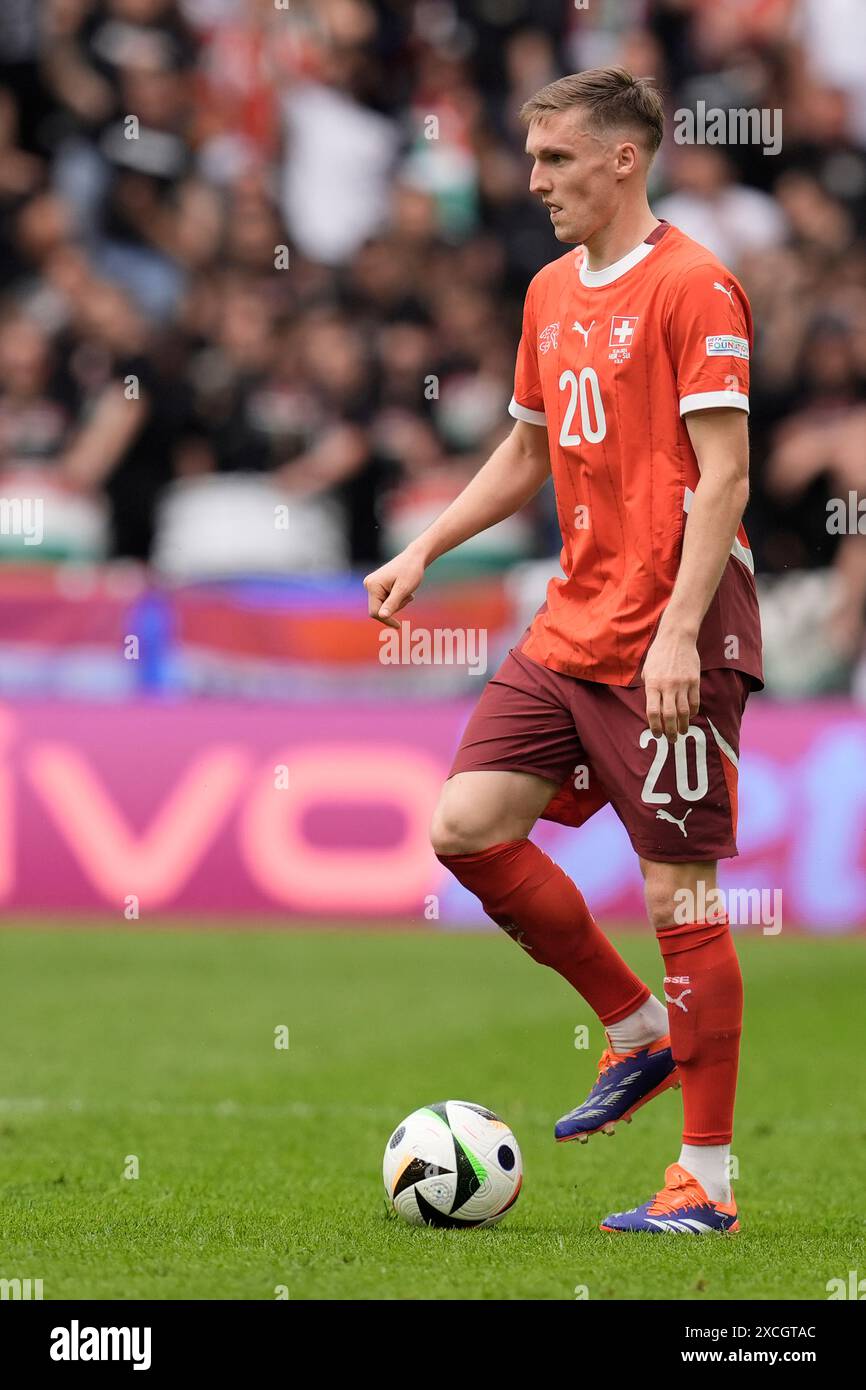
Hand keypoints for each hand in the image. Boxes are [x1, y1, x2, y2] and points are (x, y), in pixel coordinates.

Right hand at [363, 548, 425, 629]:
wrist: (414, 557)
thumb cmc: (411, 571)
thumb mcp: (403, 590)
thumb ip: (392, 603)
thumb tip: (381, 616)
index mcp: (373, 585)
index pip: (374, 612)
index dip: (386, 620)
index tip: (398, 626)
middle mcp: (369, 584)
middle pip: (379, 609)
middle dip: (395, 607)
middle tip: (409, 597)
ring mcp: (372, 584)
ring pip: (383, 605)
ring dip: (398, 603)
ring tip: (407, 592)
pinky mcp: (377, 585)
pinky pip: (385, 599)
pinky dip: (396, 598)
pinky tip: (404, 590)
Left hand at [642, 623, 700, 741]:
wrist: (677, 638)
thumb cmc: (658, 654)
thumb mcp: (647, 671)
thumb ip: (649, 689)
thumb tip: (653, 709)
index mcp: (652, 684)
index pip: (653, 712)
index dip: (654, 726)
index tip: (656, 734)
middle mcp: (667, 686)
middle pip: (669, 716)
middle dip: (670, 731)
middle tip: (671, 739)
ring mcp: (682, 684)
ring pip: (684, 712)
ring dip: (683, 725)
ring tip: (682, 732)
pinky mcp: (694, 681)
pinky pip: (694, 702)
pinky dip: (692, 712)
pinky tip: (689, 717)